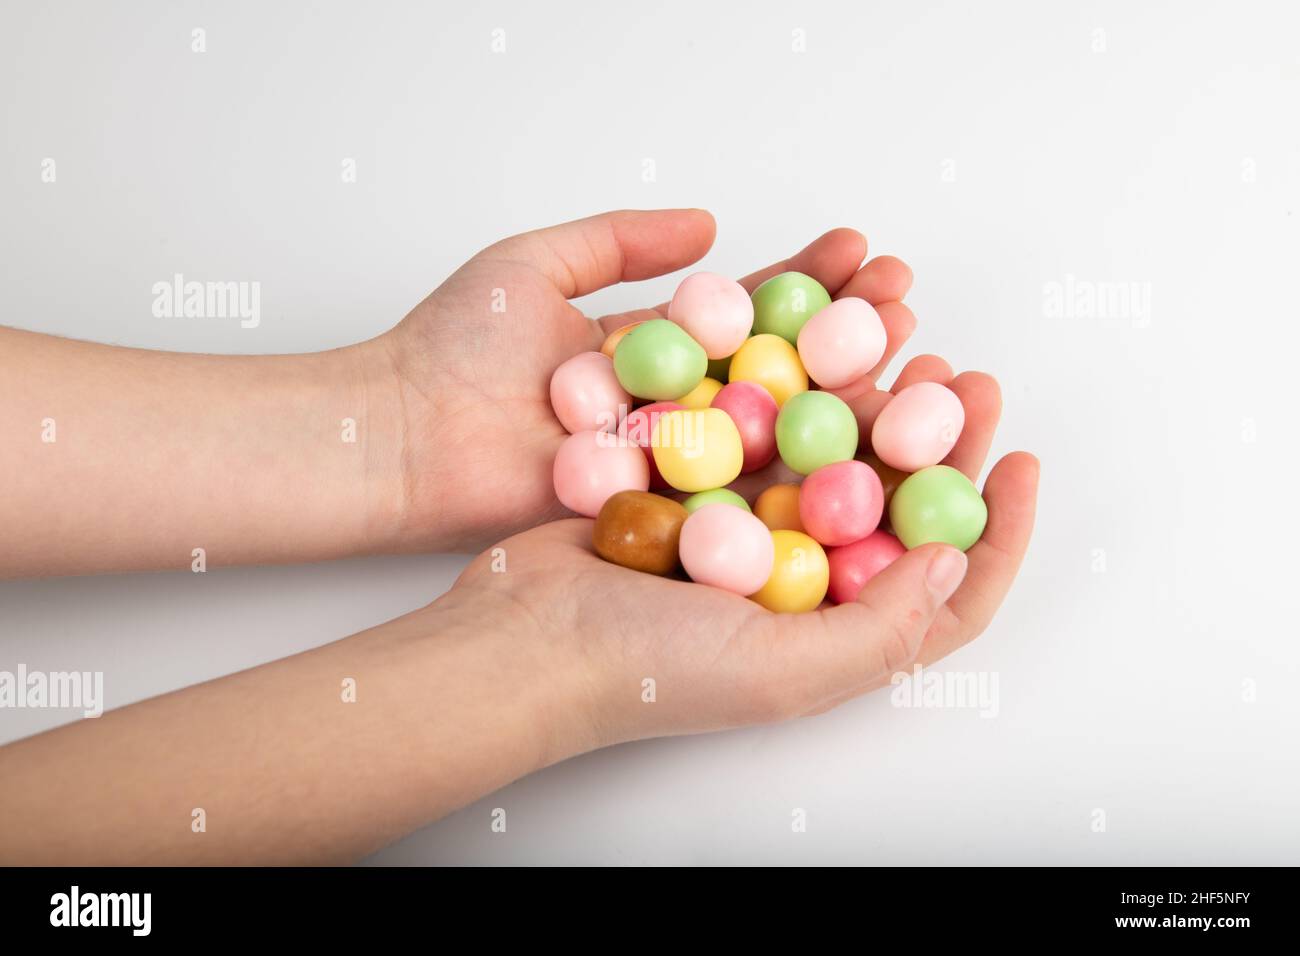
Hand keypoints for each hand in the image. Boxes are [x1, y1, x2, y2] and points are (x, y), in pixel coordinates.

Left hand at [366, 209, 917, 551]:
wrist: (402, 437)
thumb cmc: (453, 347)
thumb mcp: (534, 263)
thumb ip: (619, 240)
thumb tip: (710, 223)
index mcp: (651, 348)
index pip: (748, 306)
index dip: (807, 281)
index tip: (863, 253)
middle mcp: (674, 407)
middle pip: (777, 363)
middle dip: (845, 331)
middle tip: (908, 301)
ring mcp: (672, 461)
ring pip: (772, 424)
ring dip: (841, 390)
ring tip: (908, 352)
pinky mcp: (662, 512)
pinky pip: (737, 485)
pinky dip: (801, 463)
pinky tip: (863, 434)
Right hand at [440, 361, 1038, 751]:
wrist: (526, 637)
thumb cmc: (647, 672)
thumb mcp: (780, 673)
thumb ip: (880, 629)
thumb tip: (953, 560)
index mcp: (834, 637)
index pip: (945, 591)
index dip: (999, 531)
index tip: (1020, 463)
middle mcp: (801, 586)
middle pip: (898, 508)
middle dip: (943, 446)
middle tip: (966, 381)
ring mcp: (750, 535)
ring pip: (838, 458)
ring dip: (878, 405)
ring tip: (907, 350)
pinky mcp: (699, 491)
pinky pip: (767, 433)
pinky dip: (796, 393)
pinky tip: (818, 353)